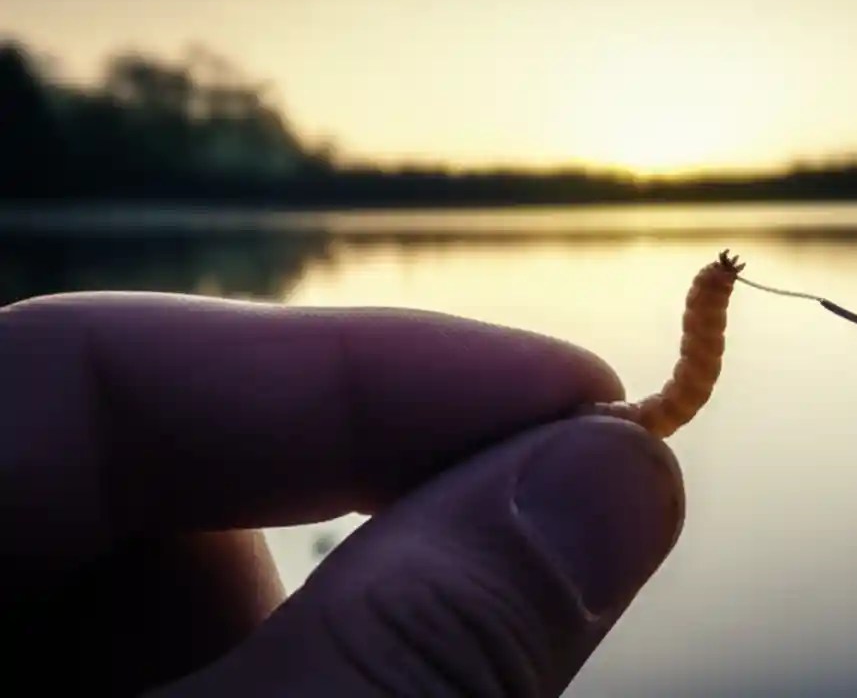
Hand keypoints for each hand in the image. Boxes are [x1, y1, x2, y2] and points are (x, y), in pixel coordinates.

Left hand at [0, 292, 682, 695]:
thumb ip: (411, 648)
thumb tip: (619, 471)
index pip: (80, 374)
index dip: (345, 366)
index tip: (576, 390)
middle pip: (142, 473)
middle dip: (379, 484)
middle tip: (576, 504)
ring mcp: (5, 689)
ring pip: (181, 585)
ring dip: (353, 609)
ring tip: (465, 664)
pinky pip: (202, 664)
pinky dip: (322, 676)